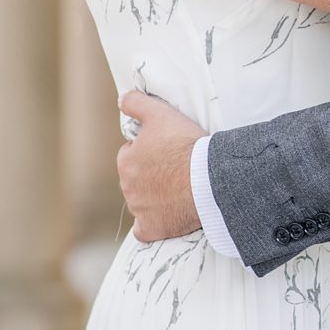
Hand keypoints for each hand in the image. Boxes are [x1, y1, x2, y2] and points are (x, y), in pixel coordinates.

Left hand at [117, 91, 203, 241]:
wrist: (208, 179)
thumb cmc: (185, 145)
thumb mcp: (160, 113)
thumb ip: (136, 103)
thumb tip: (121, 99)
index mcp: (126, 161)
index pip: (133, 154)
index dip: (151, 150)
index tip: (169, 150)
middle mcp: (128, 187)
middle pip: (137, 179)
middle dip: (152, 174)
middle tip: (177, 169)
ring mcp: (139, 210)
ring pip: (141, 203)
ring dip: (155, 197)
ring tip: (180, 189)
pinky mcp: (152, 228)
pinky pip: (145, 230)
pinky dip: (152, 225)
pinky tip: (164, 217)